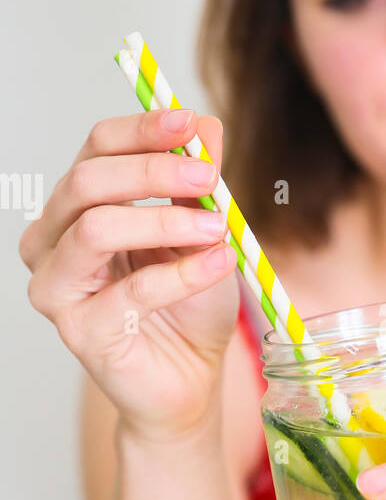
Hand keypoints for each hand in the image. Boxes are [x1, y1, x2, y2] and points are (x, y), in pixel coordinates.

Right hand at [19, 109, 238, 441]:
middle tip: (208, 177)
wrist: (191, 376)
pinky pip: (130, 291)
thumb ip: (197, 182)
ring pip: (95, 230)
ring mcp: (57, 288)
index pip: (96, 149)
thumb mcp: (202, 230)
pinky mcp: (79, 331)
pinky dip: (182, 273)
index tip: (188, 124)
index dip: (141, 130)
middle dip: (152, 171)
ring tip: (218, 228)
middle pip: (87, 183)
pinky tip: (219, 263)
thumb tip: (204, 125)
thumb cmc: (189, 302)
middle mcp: (53, 241)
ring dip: (164, 222)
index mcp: (78, 206)